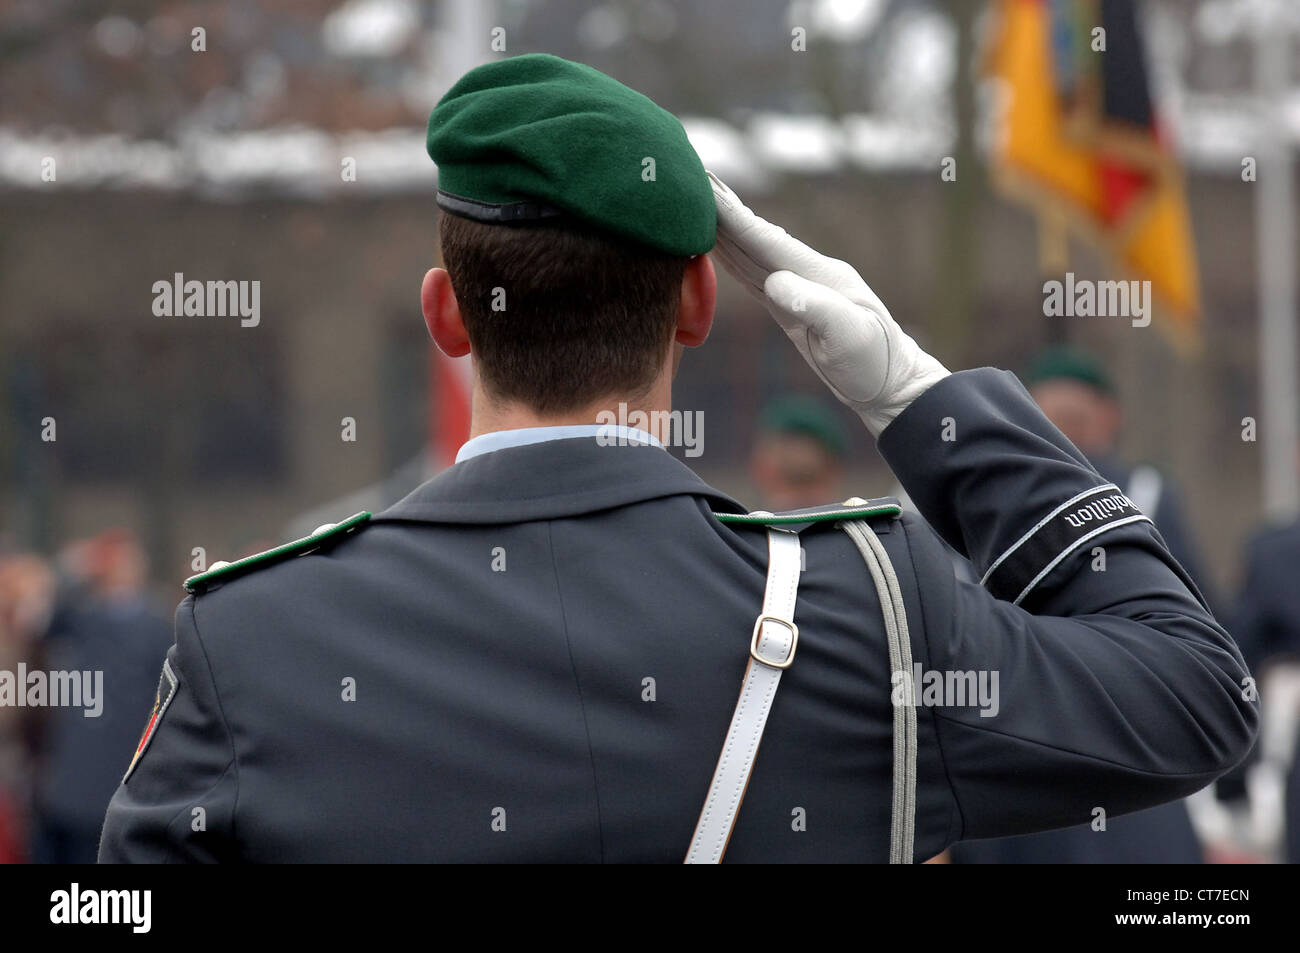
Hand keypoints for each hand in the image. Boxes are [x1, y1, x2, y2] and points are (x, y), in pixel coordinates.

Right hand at [708, 171, 948, 435]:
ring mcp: (797, 287)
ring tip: (691, 203)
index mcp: (817, 273)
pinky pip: (751, 275)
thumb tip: (773, 283)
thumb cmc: (873, 361)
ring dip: (720, 227)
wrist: (888, 384)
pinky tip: (713, 245)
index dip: (732, 215)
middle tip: (687, 177)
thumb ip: (813, 306)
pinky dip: (729, 257)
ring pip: (749, 251)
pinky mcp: (789, 306)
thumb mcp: (847, 335)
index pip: (765, 239)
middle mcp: (804, 272)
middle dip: (719, 208)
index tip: (705, 187)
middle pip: (752, 236)